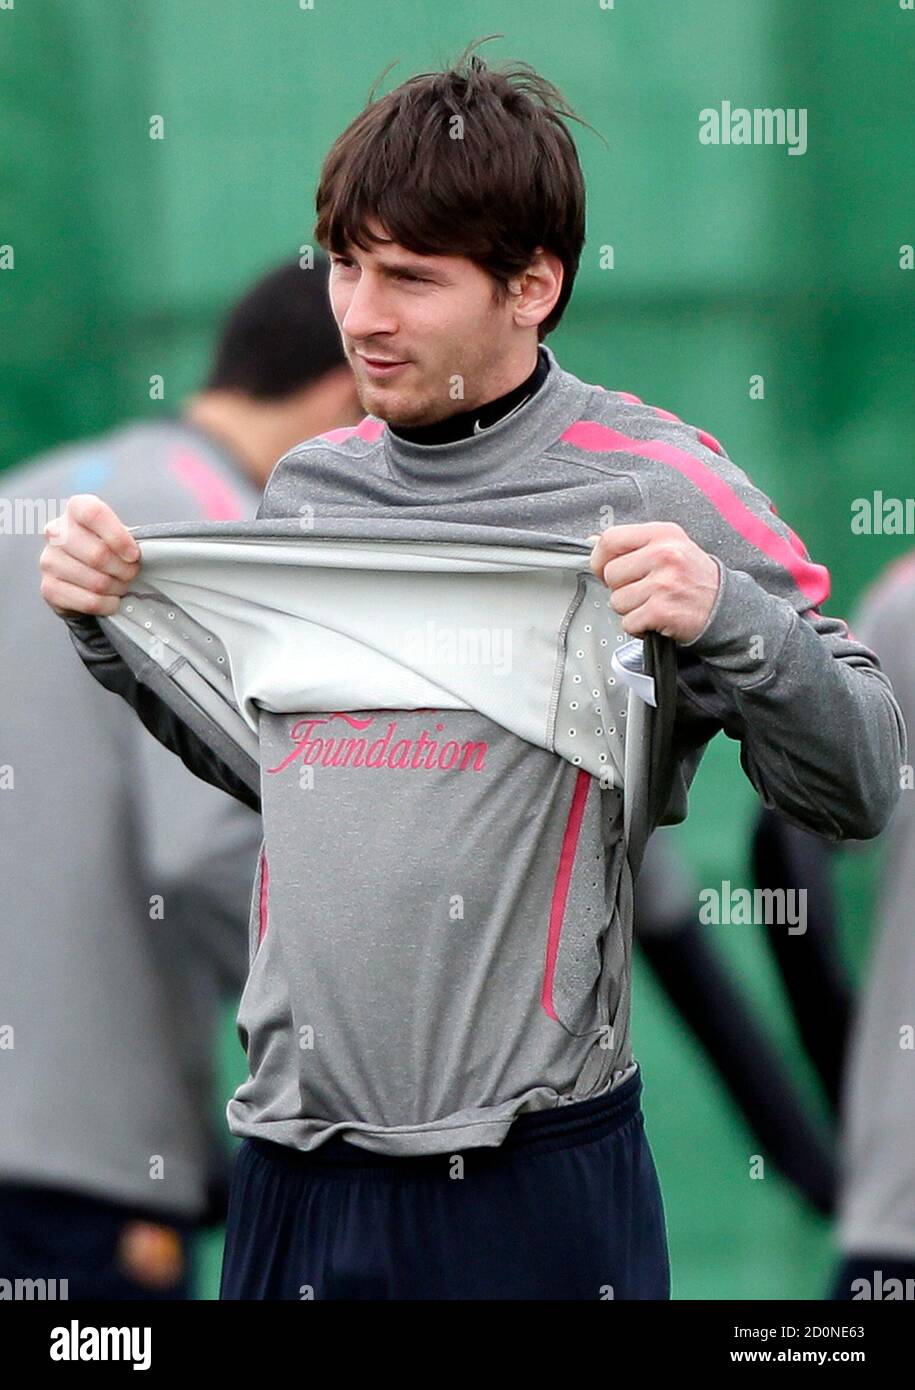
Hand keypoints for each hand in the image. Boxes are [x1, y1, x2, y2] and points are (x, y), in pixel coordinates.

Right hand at [39, 493, 140, 617]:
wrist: (82, 577)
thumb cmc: (108, 549)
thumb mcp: (119, 535)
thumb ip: (131, 537)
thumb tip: (147, 552)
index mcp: (75, 509)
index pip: (94, 514)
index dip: (118, 537)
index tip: (134, 555)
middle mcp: (56, 531)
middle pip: (98, 554)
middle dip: (124, 570)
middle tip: (132, 574)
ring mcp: (48, 560)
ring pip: (95, 581)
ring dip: (117, 588)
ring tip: (121, 585)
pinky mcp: (48, 587)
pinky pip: (88, 602)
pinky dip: (107, 604)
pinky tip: (111, 600)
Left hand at [587, 521, 719, 642]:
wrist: (724, 606)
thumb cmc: (692, 577)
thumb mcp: (669, 547)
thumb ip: (632, 544)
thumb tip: (593, 542)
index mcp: (662, 534)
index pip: (611, 539)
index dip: (600, 558)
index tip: (606, 569)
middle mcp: (664, 554)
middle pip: (610, 574)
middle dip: (620, 587)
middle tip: (643, 590)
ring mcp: (664, 583)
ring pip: (617, 601)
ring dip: (630, 609)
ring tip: (653, 603)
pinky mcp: (662, 610)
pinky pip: (628, 622)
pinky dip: (638, 626)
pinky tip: (656, 618)